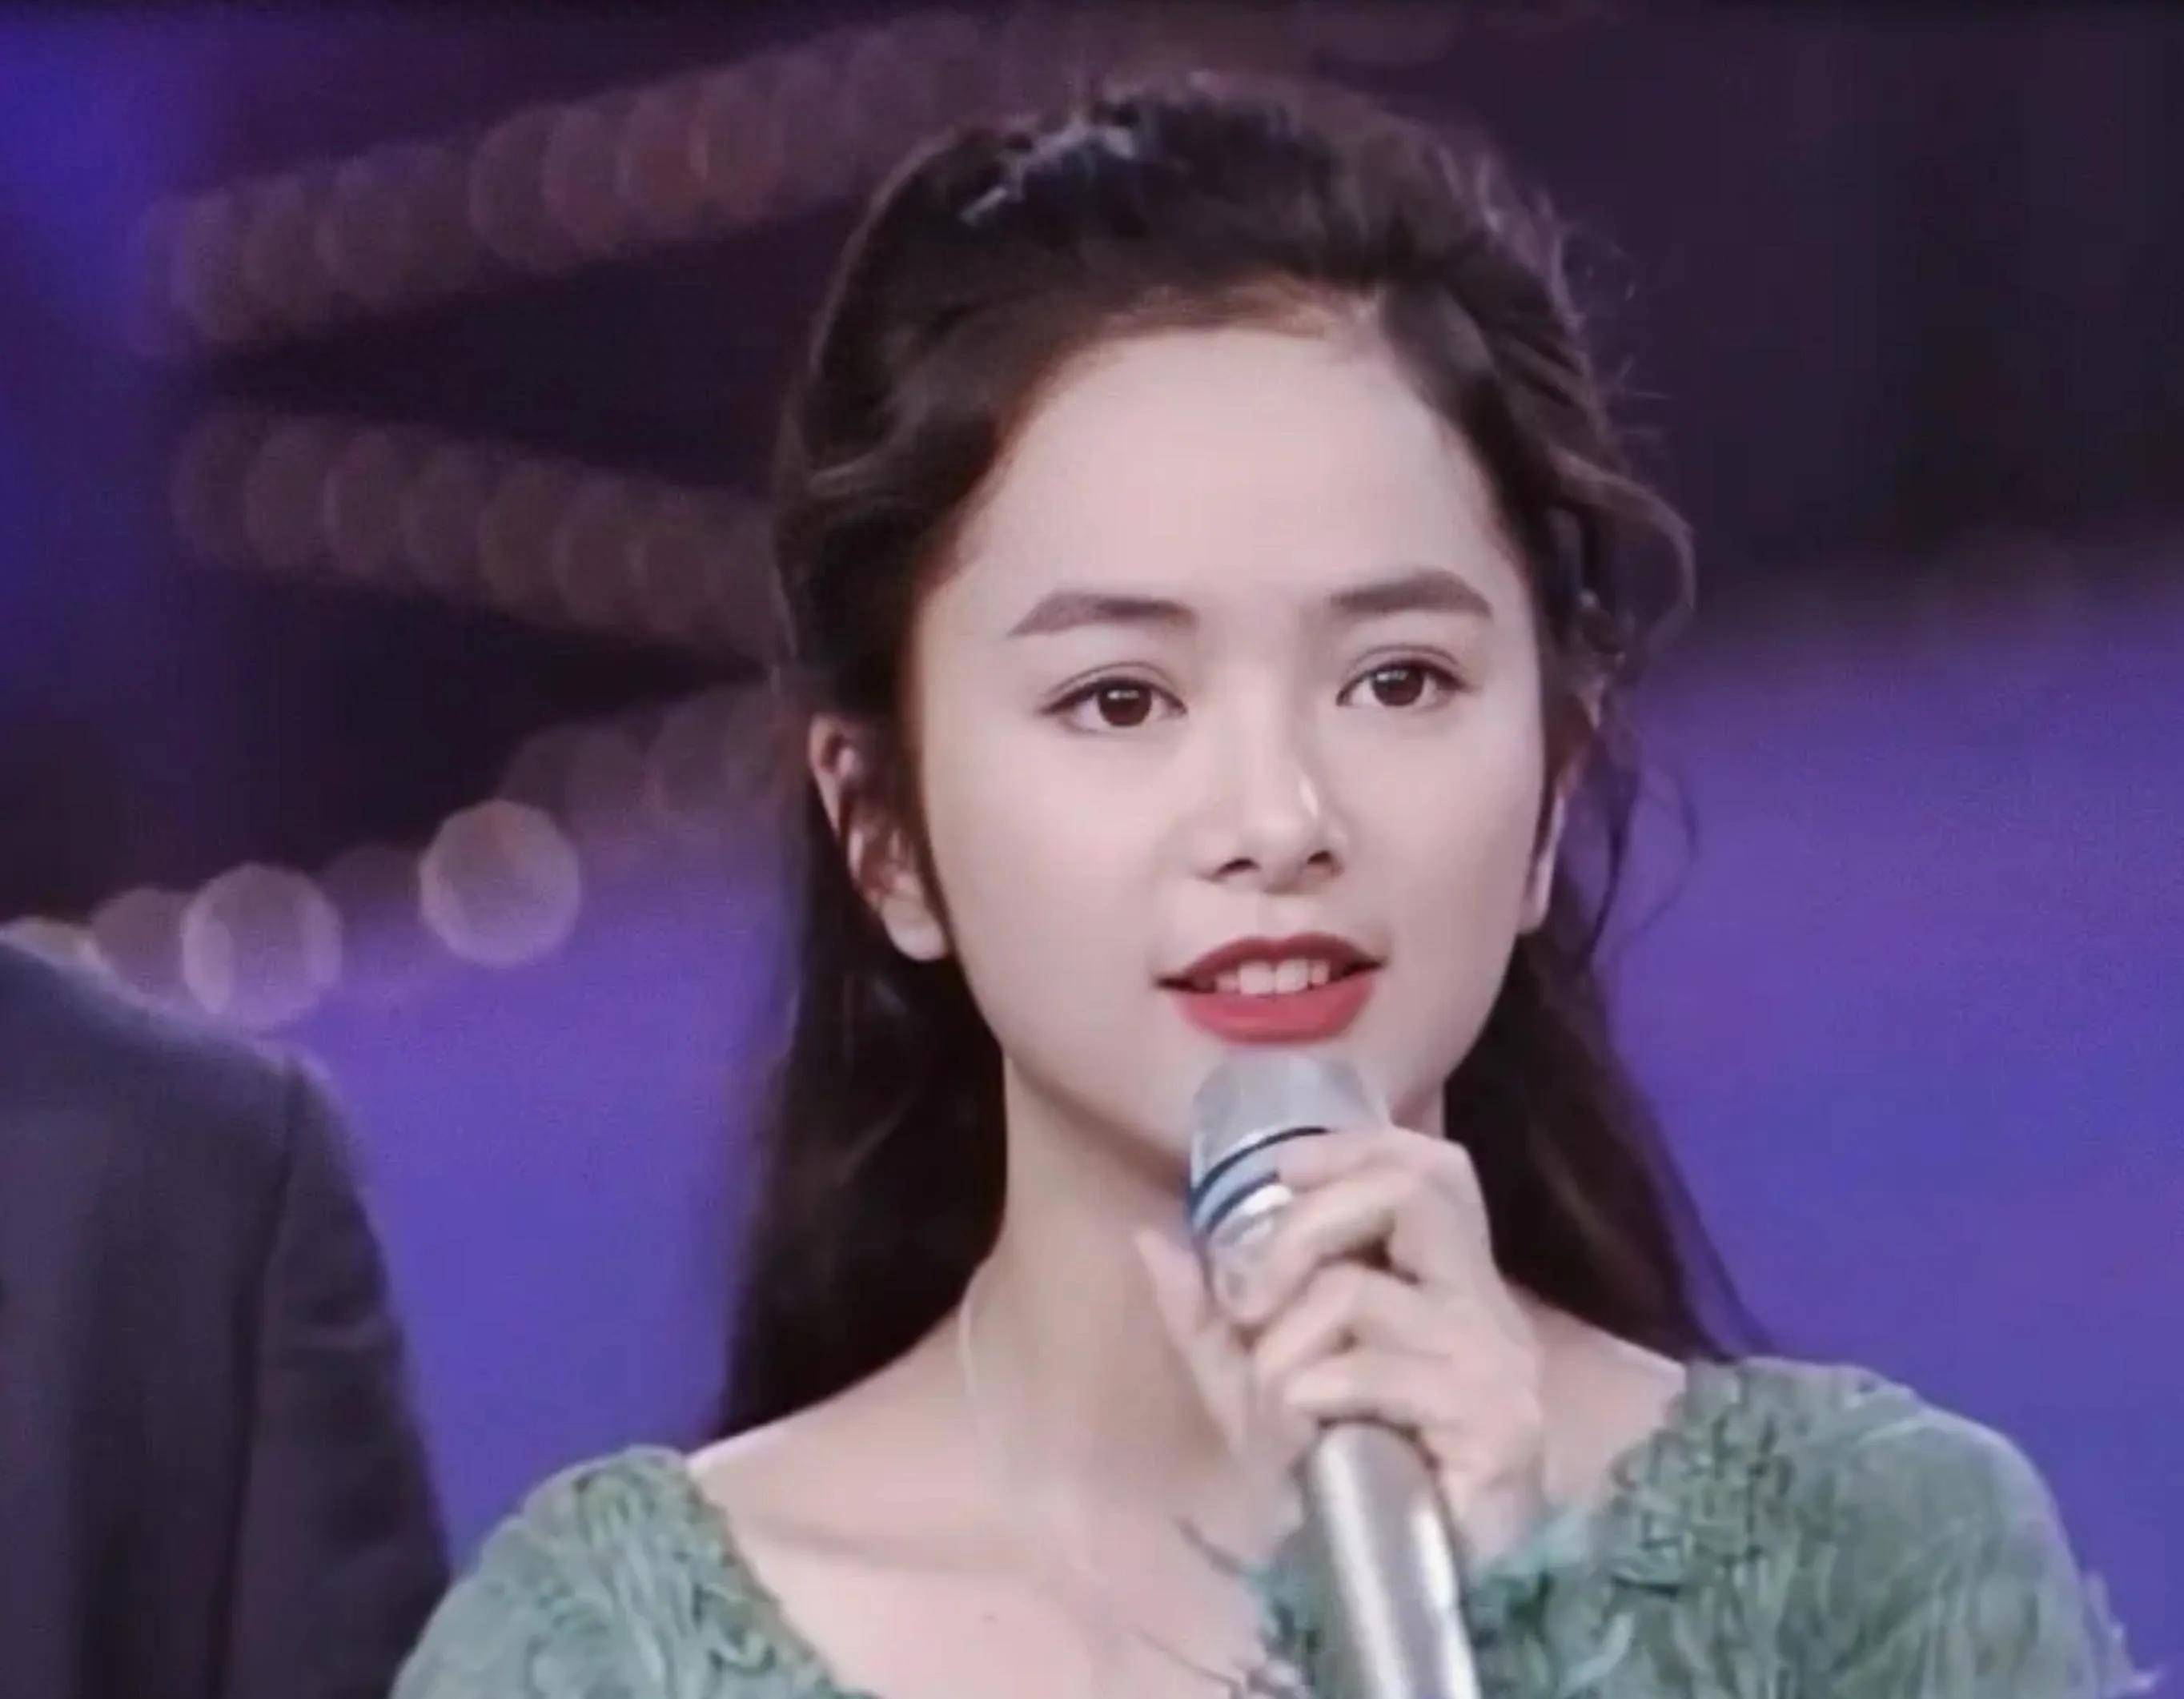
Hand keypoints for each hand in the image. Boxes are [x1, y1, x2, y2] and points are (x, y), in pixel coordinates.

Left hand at [1134, 1122, 1550, 1575]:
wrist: (1419, 1588)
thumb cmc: (1352, 1484)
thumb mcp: (1261, 1392)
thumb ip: (1211, 1319)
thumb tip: (1154, 1237)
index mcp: (1449, 1286)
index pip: (1433, 1166)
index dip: (1353, 1147)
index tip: (1278, 1175)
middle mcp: (1486, 1309)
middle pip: (1411, 1190)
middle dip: (1301, 1229)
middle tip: (1246, 1299)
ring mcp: (1497, 1363)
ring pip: (1364, 1290)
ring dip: (1286, 1342)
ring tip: (1274, 1398)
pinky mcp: (1495, 1422)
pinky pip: (1375, 1371)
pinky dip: (1312, 1392)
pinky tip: (1309, 1431)